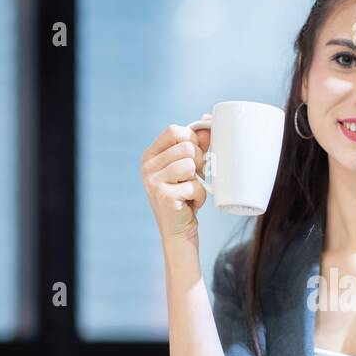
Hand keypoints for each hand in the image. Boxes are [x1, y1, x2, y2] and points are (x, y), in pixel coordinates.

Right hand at [140, 115, 211, 245]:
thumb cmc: (185, 197)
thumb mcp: (190, 168)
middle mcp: (147, 166)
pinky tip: (190, 203)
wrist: (179, 232)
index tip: (196, 156)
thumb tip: (208, 123)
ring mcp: (153, 181)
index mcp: (151, 155)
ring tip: (191, 191)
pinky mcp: (164, 196)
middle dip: (198, 162)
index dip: (192, 139)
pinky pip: (195, 186)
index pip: (174, 130)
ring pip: (190, 164)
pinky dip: (200, 196)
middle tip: (194, 178)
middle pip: (185, 146)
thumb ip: (196, 145)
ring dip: (199, 180)